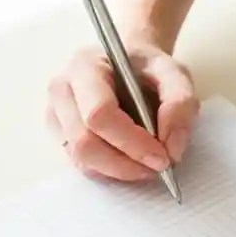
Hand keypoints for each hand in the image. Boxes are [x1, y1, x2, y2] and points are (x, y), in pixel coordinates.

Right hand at [45, 42, 199, 180]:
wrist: (129, 65)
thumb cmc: (147, 68)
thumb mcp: (174, 73)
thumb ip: (180, 104)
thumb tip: (171, 148)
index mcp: (85, 67)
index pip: (99, 114)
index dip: (131, 142)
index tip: (162, 156)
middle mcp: (62, 90)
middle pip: (84, 142)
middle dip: (125, 163)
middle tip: (158, 167)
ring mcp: (56, 115)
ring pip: (81, 159)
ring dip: (119, 171)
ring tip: (147, 165)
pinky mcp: (60, 135)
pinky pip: (82, 165)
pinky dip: (110, 171)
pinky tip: (131, 162)